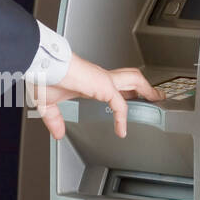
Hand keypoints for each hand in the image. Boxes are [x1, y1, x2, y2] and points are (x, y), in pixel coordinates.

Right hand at [26, 52, 162, 139]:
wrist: (43, 66)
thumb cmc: (44, 76)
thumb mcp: (49, 104)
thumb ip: (55, 119)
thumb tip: (57, 133)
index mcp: (90, 80)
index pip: (114, 84)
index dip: (125, 91)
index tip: (129, 99)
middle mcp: (100, 78)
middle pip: (130, 78)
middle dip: (145, 86)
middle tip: (155, 94)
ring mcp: (104, 81)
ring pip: (134, 80)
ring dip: (147, 90)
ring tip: (157, 99)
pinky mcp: (103, 87)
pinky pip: (119, 104)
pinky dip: (122, 117)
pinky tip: (122, 130)